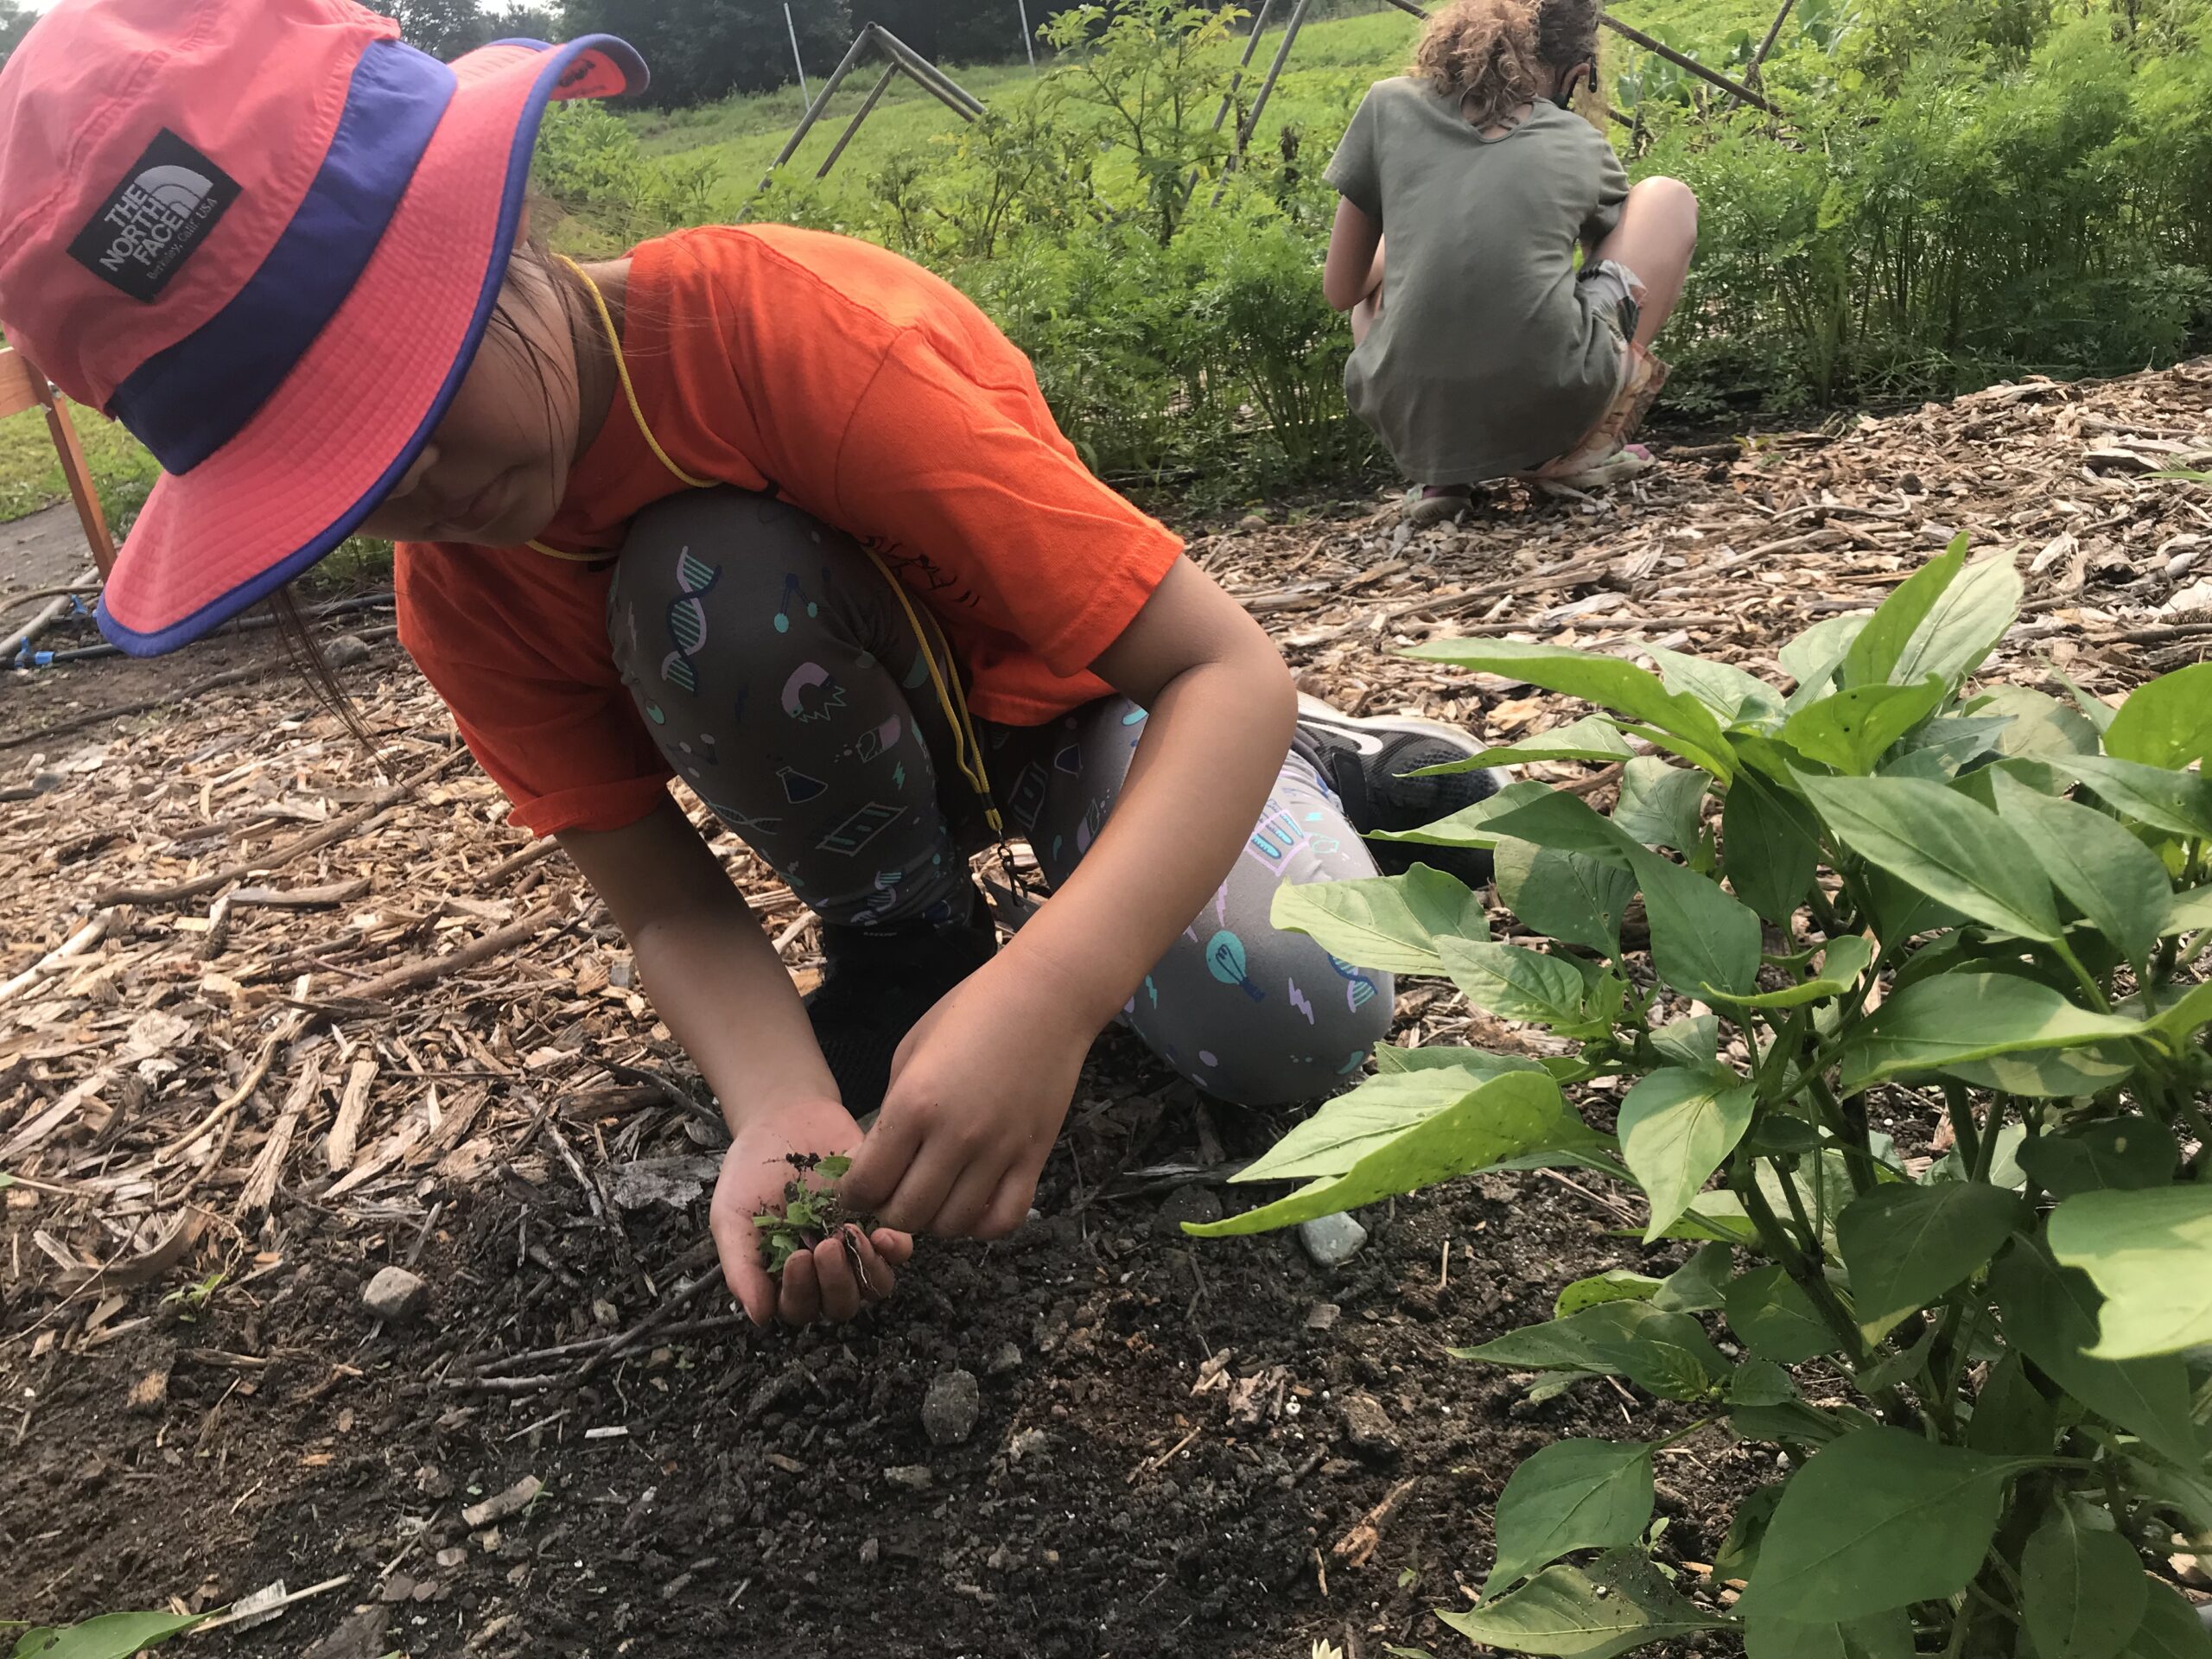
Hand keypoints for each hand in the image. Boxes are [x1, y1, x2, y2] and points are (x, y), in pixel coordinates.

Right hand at [709, 1097, 913, 1326]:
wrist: (783, 1118)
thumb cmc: (751, 1170)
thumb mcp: (730, 1217)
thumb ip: (741, 1267)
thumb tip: (760, 1317)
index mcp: (785, 1276)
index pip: (799, 1308)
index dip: (800, 1294)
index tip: (796, 1257)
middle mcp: (824, 1269)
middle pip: (840, 1305)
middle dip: (835, 1284)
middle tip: (825, 1246)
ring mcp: (855, 1246)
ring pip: (873, 1286)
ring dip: (866, 1272)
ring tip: (851, 1236)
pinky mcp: (881, 1218)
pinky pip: (899, 1251)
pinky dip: (895, 1251)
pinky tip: (884, 1234)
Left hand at [842, 954, 1094, 1238]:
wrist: (1045, 994)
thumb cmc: (970, 1010)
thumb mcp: (911, 1051)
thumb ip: (893, 1110)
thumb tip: (881, 1157)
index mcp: (914, 1105)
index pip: (868, 1183)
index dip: (853, 1196)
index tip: (856, 1190)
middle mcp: (954, 1137)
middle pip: (906, 1214)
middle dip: (889, 1212)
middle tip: (892, 1194)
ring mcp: (998, 1151)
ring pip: (952, 1224)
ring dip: (933, 1220)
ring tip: (931, 1198)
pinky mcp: (1034, 1157)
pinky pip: (1003, 1220)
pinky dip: (981, 1226)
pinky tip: (971, 1205)